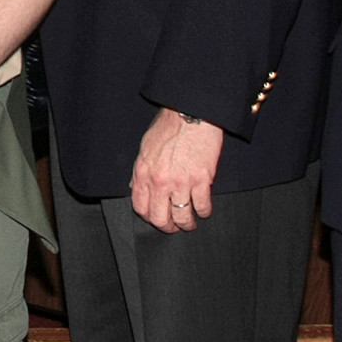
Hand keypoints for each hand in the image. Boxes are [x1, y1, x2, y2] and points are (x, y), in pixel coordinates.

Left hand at [130, 108, 223, 232]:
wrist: (191, 114)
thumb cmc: (169, 127)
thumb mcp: (145, 148)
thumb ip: (140, 171)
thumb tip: (136, 188)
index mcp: (144, 173)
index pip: (140, 207)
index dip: (149, 218)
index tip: (156, 220)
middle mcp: (160, 181)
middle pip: (160, 218)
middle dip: (168, 227)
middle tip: (175, 227)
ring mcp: (181, 182)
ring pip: (183, 217)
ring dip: (187, 224)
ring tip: (190, 223)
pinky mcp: (201, 180)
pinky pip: (202, 206)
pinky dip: (204, 212)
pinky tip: (204, 211)